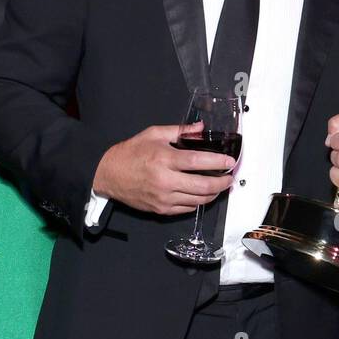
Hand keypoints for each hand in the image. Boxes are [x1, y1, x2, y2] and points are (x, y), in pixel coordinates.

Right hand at [92, 122, 234, 215]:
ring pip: (198, 200)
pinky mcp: (161, 209)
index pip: (198, 162)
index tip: (230, 161)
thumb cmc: (130, 153)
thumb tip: (200, 128)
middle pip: (203, 186)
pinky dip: (198, 202)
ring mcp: (163, 198)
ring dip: (213, 194)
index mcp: (164, 159)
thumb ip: (179, 131)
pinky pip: (187, 209)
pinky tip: (201, 195)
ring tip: (219, 186)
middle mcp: (165, 180)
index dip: (218, 162)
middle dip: (222, 182)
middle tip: (229, 177)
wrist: (108, 174)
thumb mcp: (153, 134)